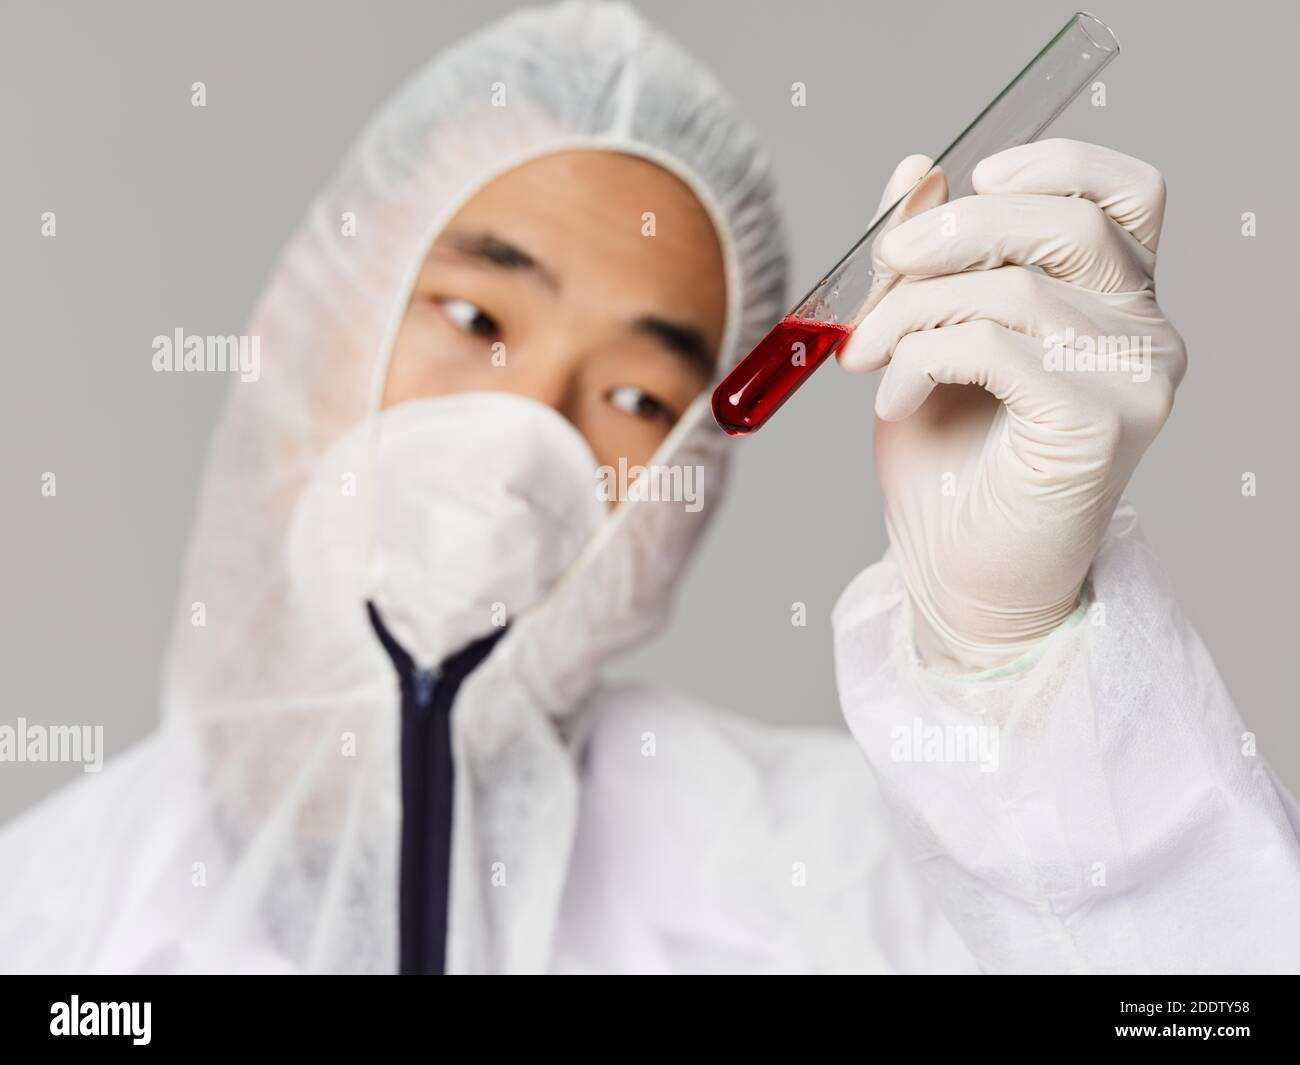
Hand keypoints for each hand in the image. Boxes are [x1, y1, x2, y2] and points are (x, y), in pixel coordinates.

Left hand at [840, 140, 1186, 671]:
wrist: (959, 574)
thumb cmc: (948, 463)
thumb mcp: (922, 336)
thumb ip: (924, 259)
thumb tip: (917, 168)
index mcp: (1112, 301)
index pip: (1122, 191)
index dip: (1051, 163)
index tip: (971, 175)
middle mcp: (1142, 332)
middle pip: (1068, 220)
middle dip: (951, 230)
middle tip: (882, 269)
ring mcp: (1132, 378)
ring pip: (1014, 286)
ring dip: (912, 314)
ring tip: (870, 362)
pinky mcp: (1099, 423)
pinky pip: (995, 346)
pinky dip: (922, 360)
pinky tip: (895, 401)